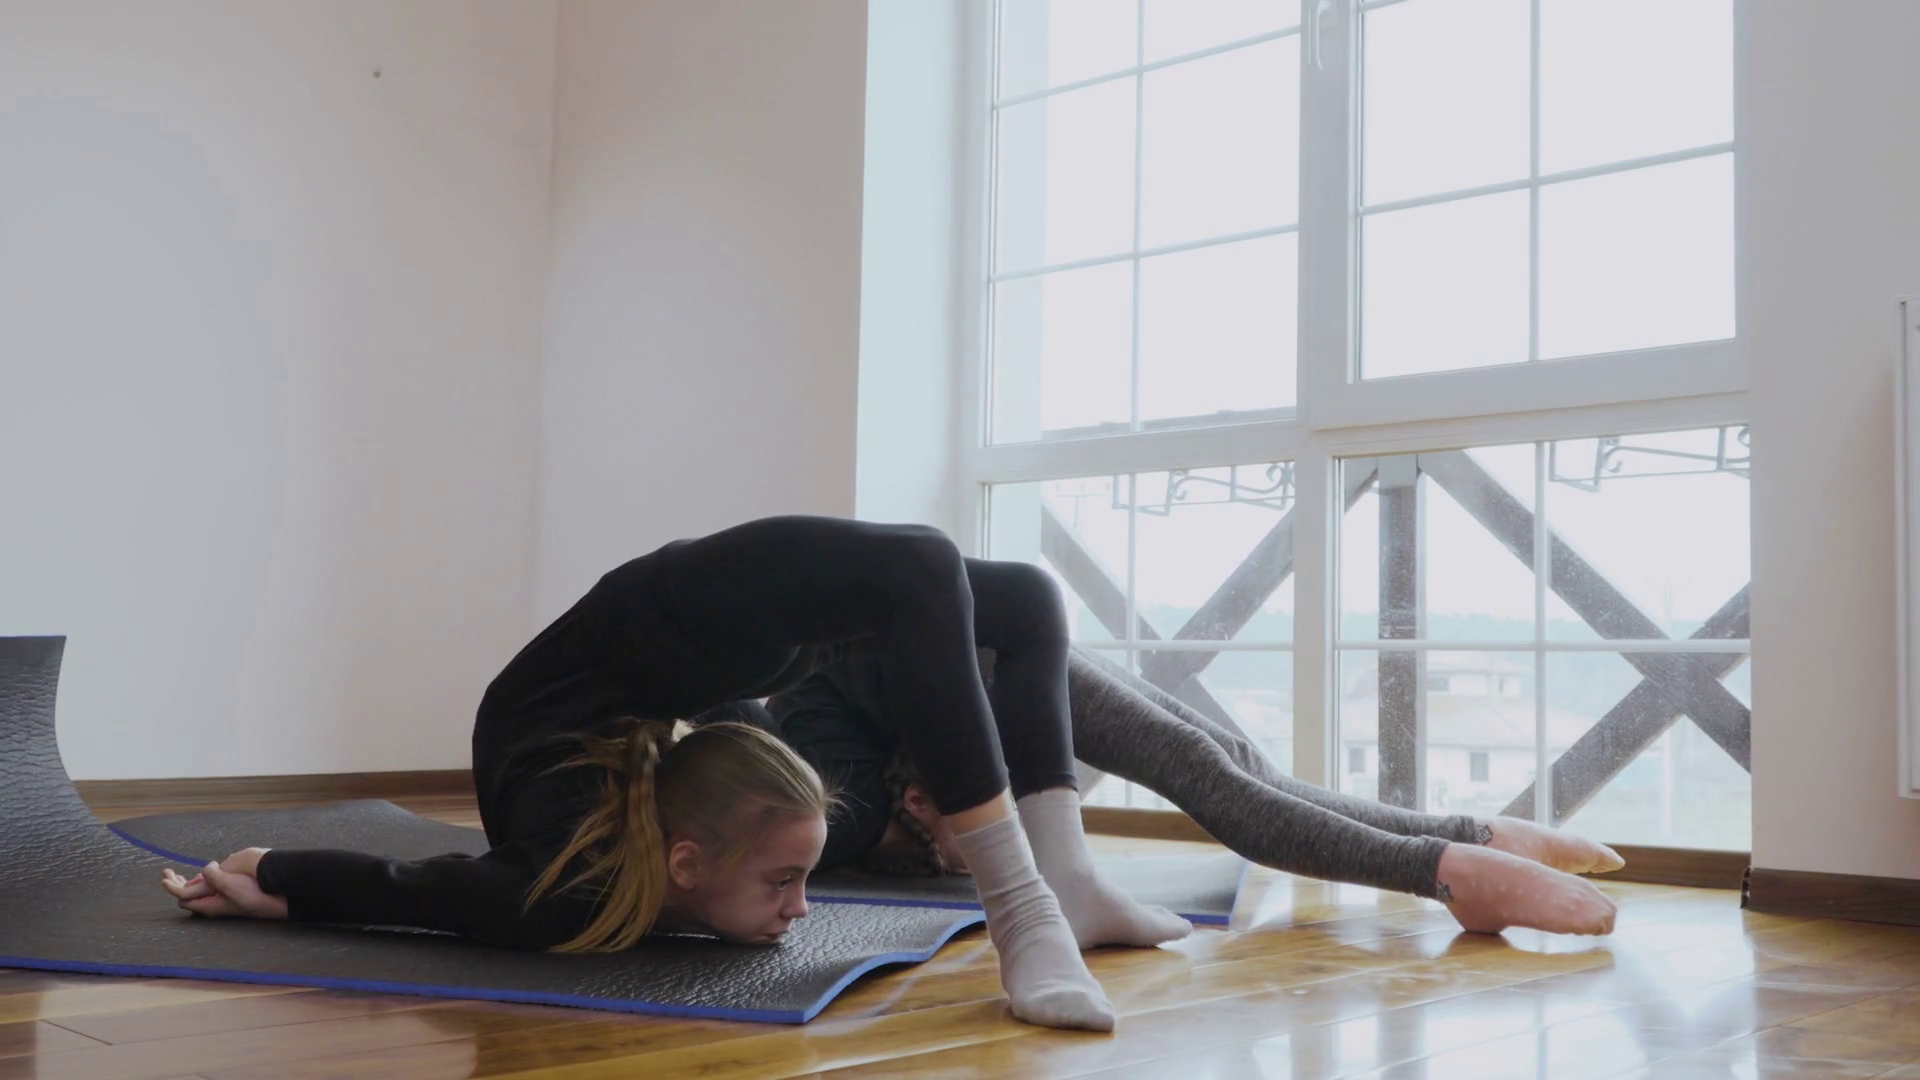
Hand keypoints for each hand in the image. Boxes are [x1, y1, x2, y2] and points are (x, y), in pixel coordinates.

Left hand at [160, 847, 288, 919]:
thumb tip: (205, 869)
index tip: (164, 876)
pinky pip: (209, 889)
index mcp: (208, 905)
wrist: (275, 902)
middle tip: (167, 872)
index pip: (182, 897)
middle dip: (176, 883)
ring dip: (187, 882)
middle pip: (186, 896)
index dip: (171, 886)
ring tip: (179, 874)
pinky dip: (202, 881)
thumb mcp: (230, 885)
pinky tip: (205, 874)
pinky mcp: (229, 896)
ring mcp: (220, 900)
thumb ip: (212, 876)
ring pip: (197, 893)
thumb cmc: (252, 896)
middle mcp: (212, 904)